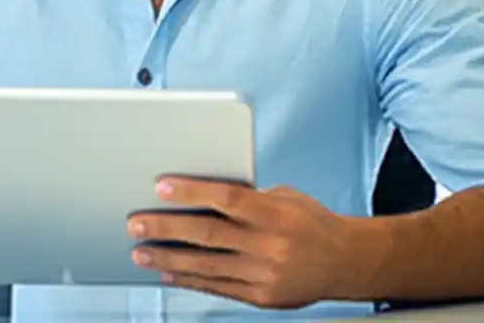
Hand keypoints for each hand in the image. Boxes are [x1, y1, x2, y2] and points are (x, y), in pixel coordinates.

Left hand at [127, 179, 360, 308]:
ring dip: (169, 259)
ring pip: (207, 266)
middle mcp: (270, 246)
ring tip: (141, 252)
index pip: (227, 199)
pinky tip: (168, 273)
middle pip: (208, 235)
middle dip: (166, 228)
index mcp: (276, 214)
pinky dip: (190, 280)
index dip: (192, 192)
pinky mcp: (262, 297)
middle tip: (136, 223)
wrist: (347, 262)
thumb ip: (246, 198)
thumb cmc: (311, 222)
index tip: (161, 187)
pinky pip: (218, 287)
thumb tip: (200, 195)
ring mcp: (265, 275)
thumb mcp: (284, 197)